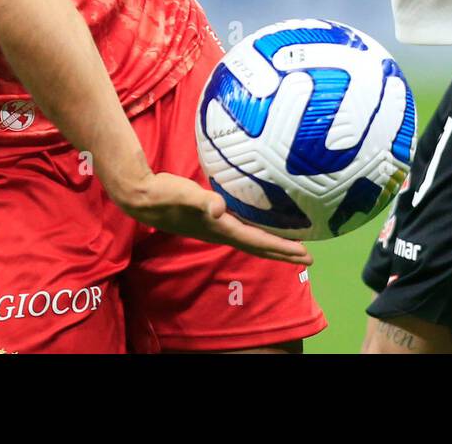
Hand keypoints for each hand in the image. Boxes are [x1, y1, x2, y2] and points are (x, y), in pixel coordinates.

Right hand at [110, 170, 312, 265]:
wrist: (142, 197)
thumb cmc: (165, 194)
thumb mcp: (184, 193)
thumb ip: (201, 200)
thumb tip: (219, 209)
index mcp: (220, 228)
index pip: (257, 242)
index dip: (281, 248)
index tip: (305, 254)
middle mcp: (221, 231)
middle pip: (258, 246)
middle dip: (283, 252)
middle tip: (308, 258)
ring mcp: (215, 225)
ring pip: (251, 238)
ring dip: (272, 243)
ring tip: (292, 244)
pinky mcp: (211, 216)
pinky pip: (242, 225)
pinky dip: (258, 228)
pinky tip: (263, 220)